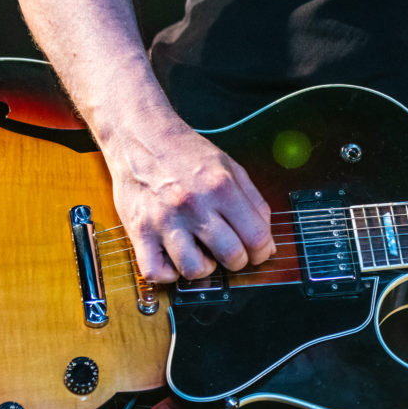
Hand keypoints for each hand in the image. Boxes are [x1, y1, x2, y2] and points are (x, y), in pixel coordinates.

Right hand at [103, 111, 274, 282]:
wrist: (140, 135)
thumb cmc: (186, 154)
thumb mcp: (230, 168)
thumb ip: (254, 204)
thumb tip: (268, 244)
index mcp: (221, 188)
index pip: (257, 237)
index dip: (261, 252)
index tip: (255, 252)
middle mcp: (194, 205)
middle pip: (231, 256)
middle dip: (236, 261)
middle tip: (228, 251)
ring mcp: (165, 220)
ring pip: (194, 269)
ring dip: (203, 268)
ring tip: (200, 253)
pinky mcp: (139, 230)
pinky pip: (155, 271)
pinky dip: (167, 273)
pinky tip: (173, 258)